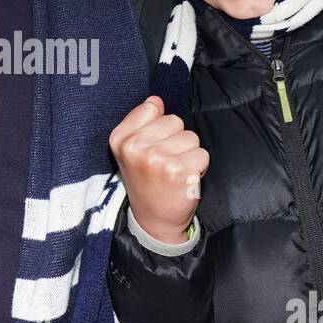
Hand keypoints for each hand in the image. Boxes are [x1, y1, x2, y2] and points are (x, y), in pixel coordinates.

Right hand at [109, 96, 208, 244]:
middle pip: (175, 121)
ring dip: (189, 155)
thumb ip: (141, 121)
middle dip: (176, 141)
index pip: (152, 108)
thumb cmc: (146, 182)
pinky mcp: (179, 172)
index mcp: (120, 139)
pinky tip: (184, 181)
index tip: (151, 147)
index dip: (158, 127)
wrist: (153, 221)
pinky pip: (202, 155)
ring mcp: (157, 160)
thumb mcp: (131, 150)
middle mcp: (136, 148)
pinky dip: (198, 168)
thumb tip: (156, 100)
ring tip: (175, 172)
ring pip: (192, 138)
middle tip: (165, 164)